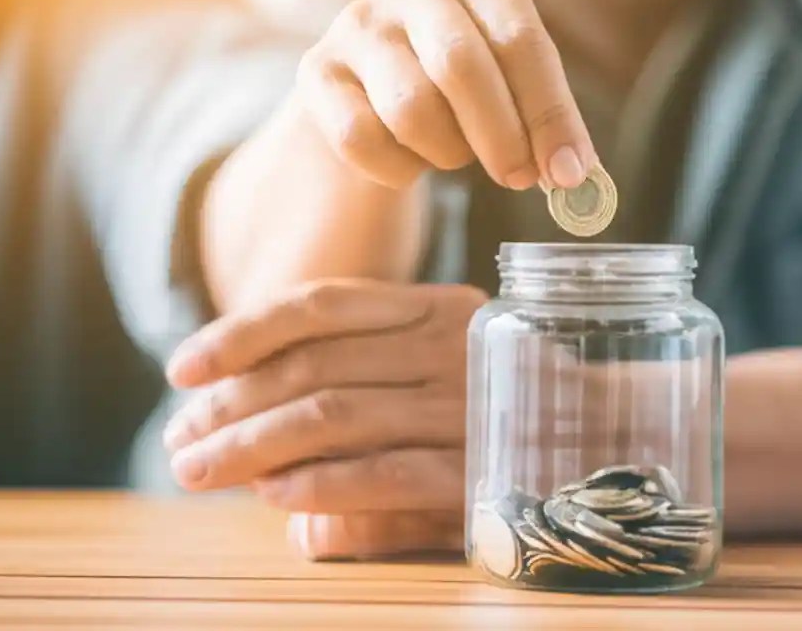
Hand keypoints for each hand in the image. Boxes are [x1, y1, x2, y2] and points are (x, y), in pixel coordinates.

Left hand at [162, 279, 486, 557]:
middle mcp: (449, 346)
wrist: (623, 439)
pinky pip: (381, 474)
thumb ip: (365, 381)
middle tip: (178, 438)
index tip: (182, 368)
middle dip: (230, 402)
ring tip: (196, 470)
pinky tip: (271, 497)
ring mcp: (465, 407)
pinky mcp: (479, 472)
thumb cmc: (514, 403)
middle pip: (312, 364)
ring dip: (250, 445)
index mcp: (435, 307)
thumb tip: (277, 429)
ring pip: (332, 415)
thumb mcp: (445, 368)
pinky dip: (316, 484)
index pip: (321, 304)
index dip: (240, 334)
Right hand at [296, 0, 595, 189]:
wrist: (377, 79)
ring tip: (456, 153)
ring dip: (447, 153)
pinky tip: (410, 161)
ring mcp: (358, 23)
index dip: (550, 114)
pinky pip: (360, 139)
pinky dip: (396, 168)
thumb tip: (576, 177)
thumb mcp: (513, 78)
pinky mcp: (317, 70)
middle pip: (461, 67)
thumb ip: (544, 118)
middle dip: (500, 137)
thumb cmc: (464, 80)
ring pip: (410, 109)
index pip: (521, 42)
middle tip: (519, 178)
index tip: (568, 174)